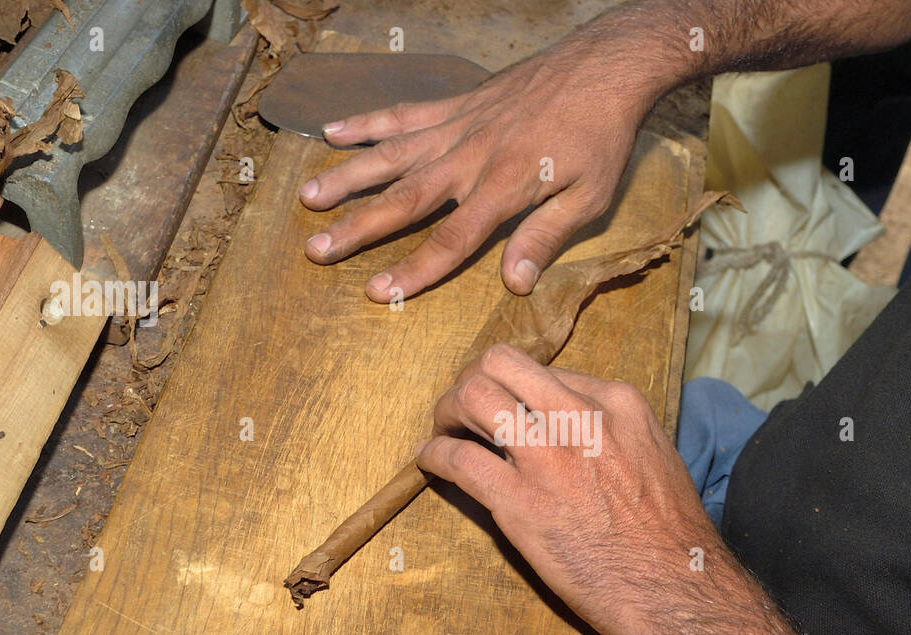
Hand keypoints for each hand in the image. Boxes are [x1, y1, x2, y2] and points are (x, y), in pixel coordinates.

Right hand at [298, 42, 656, 302]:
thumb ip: (546, 237)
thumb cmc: (600, 137)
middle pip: (404, 199)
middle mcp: (469, 158)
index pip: (450, 241)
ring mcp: (458, 126)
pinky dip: (368, 122)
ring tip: (308, 196)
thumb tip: (514, 285)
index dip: (412, 269)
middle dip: (357, 228)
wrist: (602, 66)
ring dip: (347, 175)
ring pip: (392, 154)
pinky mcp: (458, 103)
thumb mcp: (590, 197)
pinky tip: (334, 131)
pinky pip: (405, 113)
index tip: (377, 292)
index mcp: (502, 188)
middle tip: (315, 249)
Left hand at [416, 344, 727, 634]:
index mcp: (616, 402)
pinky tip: (433, 466)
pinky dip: (435, 456)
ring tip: (444, 433)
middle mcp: (581, 416)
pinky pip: (458, 458)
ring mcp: (549, 457)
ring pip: (472, 395)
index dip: (513, 388)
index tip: (503, 410)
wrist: (675, 590)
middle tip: (462, 412)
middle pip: (500, 363)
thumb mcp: (652, 454)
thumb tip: (564, 426)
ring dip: (447, 412)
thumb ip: (609, 430)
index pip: (543, 369)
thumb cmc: (669, 535)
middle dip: (471, 381)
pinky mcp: (520, 501)